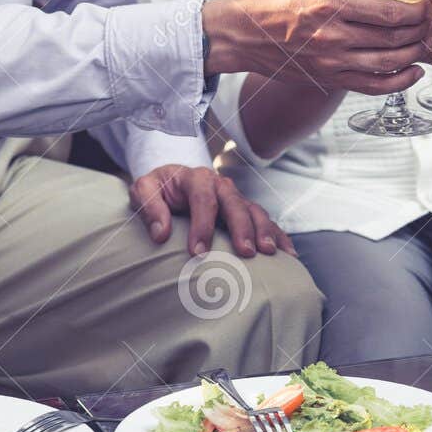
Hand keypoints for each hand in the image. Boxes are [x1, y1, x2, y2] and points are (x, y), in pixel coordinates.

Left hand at [130, 164, 293, 258]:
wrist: (170, 183)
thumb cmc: (157, 190)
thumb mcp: (143, 191)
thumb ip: (149, 207)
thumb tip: (161, 233)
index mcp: (195, 177)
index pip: (202, 199)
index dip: (202, 225)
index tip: (197, 253)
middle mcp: (219, 185)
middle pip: (235, 203)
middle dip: (242, 227)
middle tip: (246, 252)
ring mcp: (235, 198)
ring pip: (254, 210)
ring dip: (264, 230)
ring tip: (269, 252)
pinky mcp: (244, 211)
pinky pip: (266, 222)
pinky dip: (279, 236)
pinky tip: (288, 254)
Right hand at [203, 0, 431, 94]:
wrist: (243, 34)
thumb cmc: (277, 2)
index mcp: (331, 4)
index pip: (389, 11)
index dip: (417, 11)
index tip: (426, 6)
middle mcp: (334, 36)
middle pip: (395, 38)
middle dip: (421, 31)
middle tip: (430, 23)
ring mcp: (332, 62)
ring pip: (389, 63)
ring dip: (415, 54)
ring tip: (424, 43)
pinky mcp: (330, 79)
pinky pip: (373, 85)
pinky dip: (400, 81)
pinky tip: (414, 71)